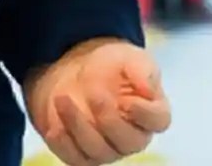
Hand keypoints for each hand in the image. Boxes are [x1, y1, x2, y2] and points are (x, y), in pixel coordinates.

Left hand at [32, 41, 170, 165]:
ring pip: (99, 151)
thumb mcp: (127, 57)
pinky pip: (75, 159)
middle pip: (129, 142)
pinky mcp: (80, 153)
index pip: (157, 121)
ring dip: (79, 126)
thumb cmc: (108, 65)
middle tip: (93, 93)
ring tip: (62, 98)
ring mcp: (107, 148)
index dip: (144, 114)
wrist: (73, 71)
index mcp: (151, 112)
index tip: (127, 100)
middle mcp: (133, 136)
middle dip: (109, 118)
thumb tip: (148, 89)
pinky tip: (54, 128)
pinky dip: (63, 145)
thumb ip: (141, 70)